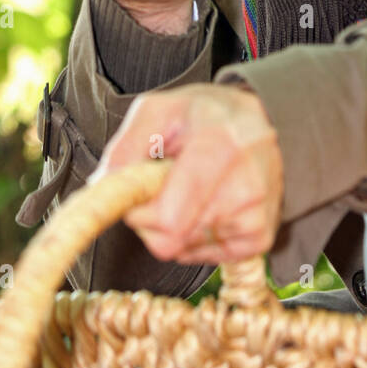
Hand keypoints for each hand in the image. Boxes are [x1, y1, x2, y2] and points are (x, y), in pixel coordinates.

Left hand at [91, 83, 283, 263]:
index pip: (166, 218)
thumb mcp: (158, 110)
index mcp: (219, 147)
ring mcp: (255, 216)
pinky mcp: (260, 237)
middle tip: (161, 187)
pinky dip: (194, 235)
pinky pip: (203, 257)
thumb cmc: (205, 114)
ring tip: (190, 189)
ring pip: (183, 249)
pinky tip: (205, 204)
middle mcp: (245, 187)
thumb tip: (104, 186)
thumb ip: (125, 147)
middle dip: (150, 219)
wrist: (263, 120)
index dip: (137, 213)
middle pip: (170, 239)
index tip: (137, 190)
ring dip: (174, 224)